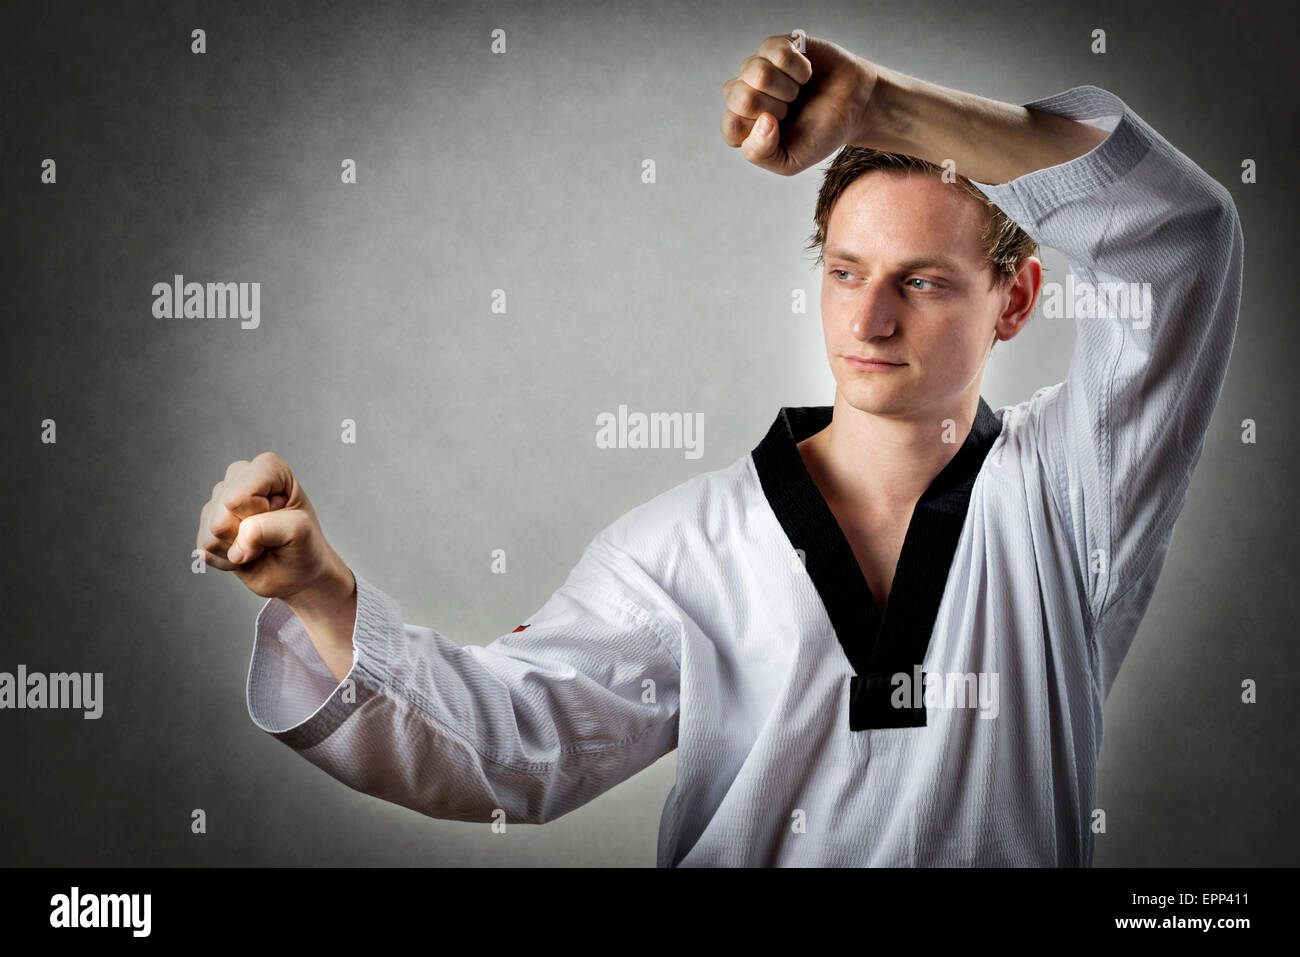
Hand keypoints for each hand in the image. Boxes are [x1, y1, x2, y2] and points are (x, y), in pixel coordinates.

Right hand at [196, 452, 348, 608]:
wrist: (297, 572)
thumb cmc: (304, 546)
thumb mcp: (301, 531)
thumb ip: (271, 527)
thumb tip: (239, 541)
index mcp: (268, 468)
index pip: (240, 495)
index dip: (260, 514)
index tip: (281, 518)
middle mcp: (239, 477)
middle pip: (223, 513)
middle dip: (248, 534)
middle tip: (271, 536)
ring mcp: (219, 501)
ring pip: (213, 532)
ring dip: (238, 549)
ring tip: (259, 544)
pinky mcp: (207, 526)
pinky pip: (205, 547)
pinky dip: (228, 559)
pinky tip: (245, 552)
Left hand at [721, 32, 878, 175]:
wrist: (855, 106)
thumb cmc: (820, 134)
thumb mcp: (790, 161)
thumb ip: (762, 153)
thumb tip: (761, 120)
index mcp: (742, 126)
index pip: (731, 127)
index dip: (760, 131)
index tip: (782, 131)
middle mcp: (744, 95)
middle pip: (741, 97)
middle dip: (776, 107)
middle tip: (791, 109)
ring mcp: (757, 69)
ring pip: (758, 72)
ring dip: (788, 87)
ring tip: (799, 92)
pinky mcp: (776, 46)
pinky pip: (779, 54)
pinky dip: (800, 68)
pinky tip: (805, 74)